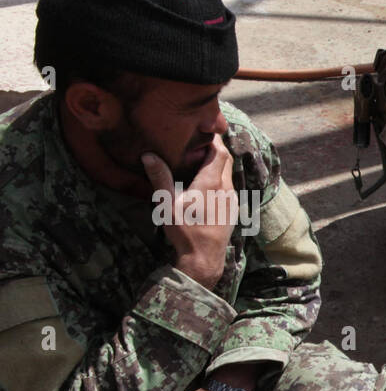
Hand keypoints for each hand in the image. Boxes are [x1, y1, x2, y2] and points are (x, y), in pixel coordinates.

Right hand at [143, 135, 236, 289]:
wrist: (204, 259)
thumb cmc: (185, 231)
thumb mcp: (167, 203)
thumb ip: (160, 177)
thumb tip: (148, 155)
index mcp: (212, 183)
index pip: (219, 152)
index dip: (213, 140)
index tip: (203, 131)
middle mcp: (226, 189)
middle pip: (225, 161)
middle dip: (215, 149)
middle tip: (199, 142)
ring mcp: (232, 201)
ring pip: (228, 175)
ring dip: (217, 165)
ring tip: (199, 160)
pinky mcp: (232, 212)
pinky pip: (228, 188)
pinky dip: (219, 179)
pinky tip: (206, 184)